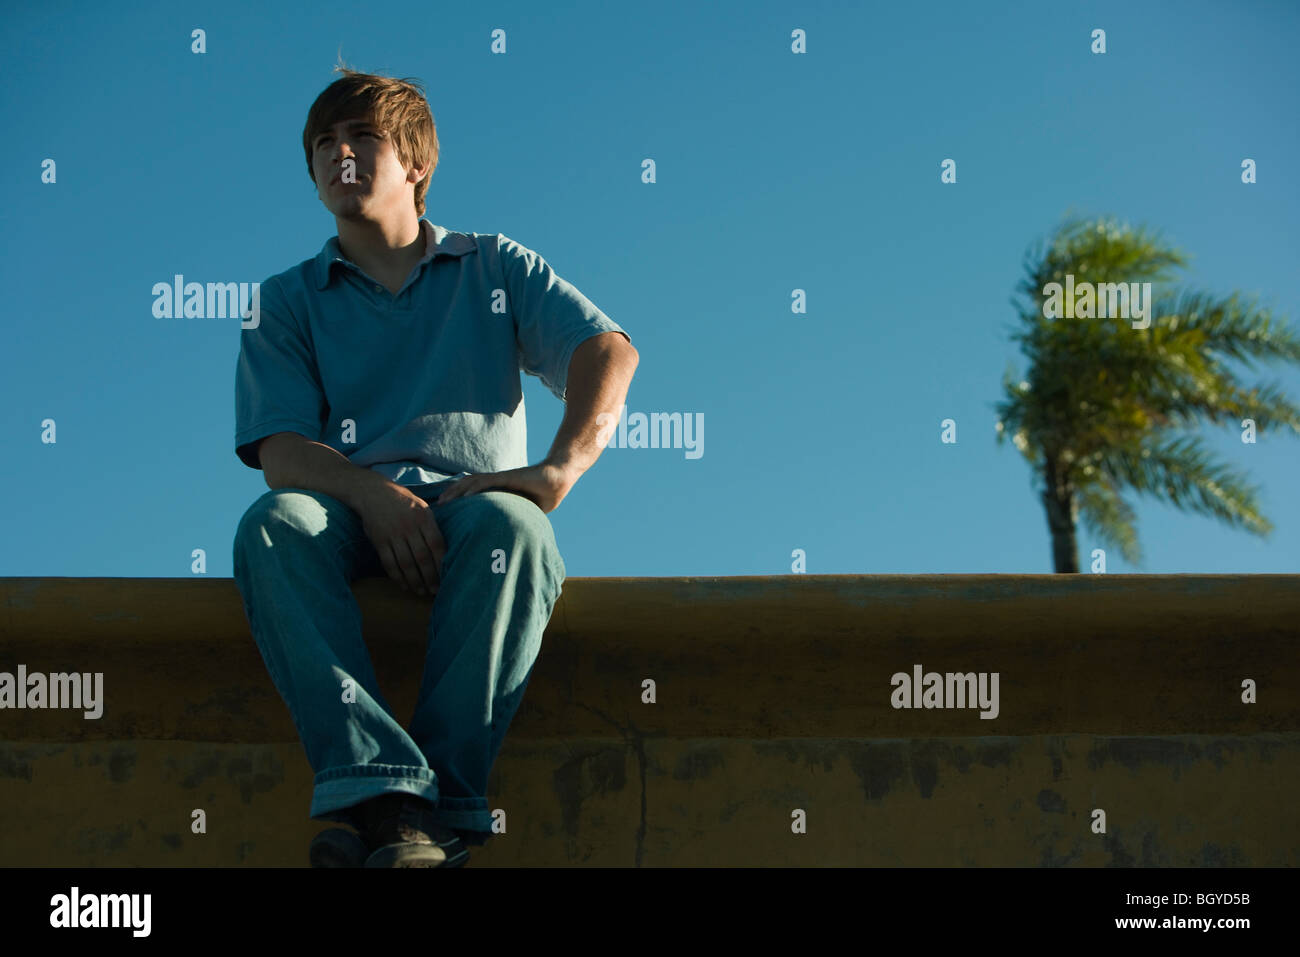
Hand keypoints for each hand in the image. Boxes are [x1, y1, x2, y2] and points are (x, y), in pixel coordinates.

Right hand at [355, 482, 445, 595]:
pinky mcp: (379, 540)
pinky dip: (397, 577)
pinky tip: (404, 585)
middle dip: (430, 577)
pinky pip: (389, 563)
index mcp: (424, 518)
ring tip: (421, 592)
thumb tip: (446, 549)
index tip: (446, 578)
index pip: (437, 545)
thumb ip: (432, 526)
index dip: (441, 564)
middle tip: (434, 591)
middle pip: (422, 557)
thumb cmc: (403, 502)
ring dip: (414, 581)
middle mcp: (409, 526)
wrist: (374, 493)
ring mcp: (393, 534)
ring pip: (406, 563)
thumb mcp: (422, 507)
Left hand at [433, 462, 577, 513]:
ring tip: (443, 501)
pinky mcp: (507, 477)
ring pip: (471, 482)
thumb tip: (511, 537)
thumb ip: (516, 518)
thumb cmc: (545, 494)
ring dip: (456, 491)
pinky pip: (486, 482)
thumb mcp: (526, 511)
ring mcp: (500, 478)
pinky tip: (463, 497)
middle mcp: (495, 482)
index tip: (447, 513)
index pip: (473, 494)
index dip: (458, 500)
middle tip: (436, 508)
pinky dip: (473, 489)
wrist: (558, 478)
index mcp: (498, 490)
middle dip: (450, 496)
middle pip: (466, 486)